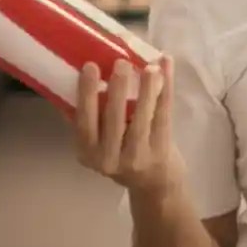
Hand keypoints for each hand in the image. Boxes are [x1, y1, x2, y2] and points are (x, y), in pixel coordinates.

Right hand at [74, 56, 184, 195]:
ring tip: (149, 67)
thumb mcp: (98, 144)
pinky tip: (166, 70)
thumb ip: (91, 119)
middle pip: (114, 120)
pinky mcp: (161, 151)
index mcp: (87, 153)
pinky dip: (165, 91)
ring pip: (142, 119)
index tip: (90, 66)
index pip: (84, 122)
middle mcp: (109, 159)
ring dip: (146, 90)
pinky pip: (163, 116)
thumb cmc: (121, 153)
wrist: (153, 183)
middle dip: (118, 89)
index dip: (86, 94)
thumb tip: (81, 73)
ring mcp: (137, 157)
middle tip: (121, 62)